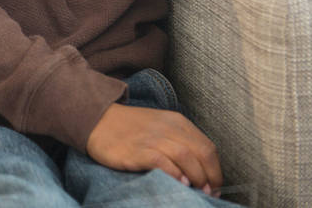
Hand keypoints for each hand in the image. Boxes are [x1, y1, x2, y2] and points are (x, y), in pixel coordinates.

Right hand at [86, 102, 222, 193]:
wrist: (96, 119)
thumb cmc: (130, 129)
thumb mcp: (160, 127)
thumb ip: (179, 142)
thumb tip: (199, 171)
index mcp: (177, 122)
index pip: (208, 147)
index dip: (215, 170)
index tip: (213, 185)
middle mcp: (168, 128)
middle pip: (202, 153)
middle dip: (210, 176)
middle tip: (208, 192)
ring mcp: (152, 138)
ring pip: (186, 157)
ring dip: (196, 177)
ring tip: (195, 190)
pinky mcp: (137, 150)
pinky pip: (162, 161)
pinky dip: (175, 173)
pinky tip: (178, 183)